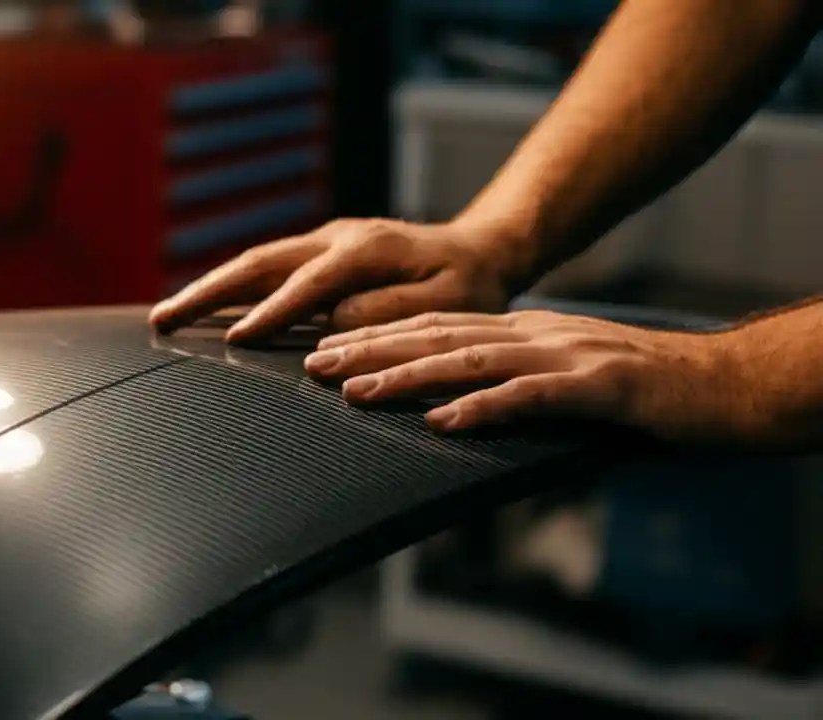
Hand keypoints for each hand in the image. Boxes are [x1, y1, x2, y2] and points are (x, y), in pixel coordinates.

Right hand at [148, 218, 520, 343]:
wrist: (478, 250)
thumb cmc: (467, 286)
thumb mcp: (448, 305)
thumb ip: (393, 313)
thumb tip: (335, 322)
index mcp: (367, 249)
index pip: (309, 282)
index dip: (273, 312)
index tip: (237, 340)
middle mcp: (337, 237)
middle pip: (260, 262)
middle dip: (208, 292)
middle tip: (163, 320)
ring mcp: (323, 241)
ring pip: (254, 262)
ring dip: (207, 289)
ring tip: (164, 317)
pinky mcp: (317, 252)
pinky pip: (265, 269)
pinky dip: (228, 288)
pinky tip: (201, 309)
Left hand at [304, 310, 753, 444]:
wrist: (716, 385)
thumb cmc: (634, 389)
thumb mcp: (558, 373)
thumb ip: (507, 378)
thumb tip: (448, 401)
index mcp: (521, 330)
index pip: (434, 326)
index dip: (375, 337)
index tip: (324, 351)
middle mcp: (534, 334)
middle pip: (437, 335)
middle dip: (371, 349)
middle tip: (314, 365)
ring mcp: (564, 356)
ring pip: (471, 359)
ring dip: (408, 376)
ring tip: (356, 393)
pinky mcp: (596, 387)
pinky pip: (530, 397)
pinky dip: (484, 409)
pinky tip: (444, 424)